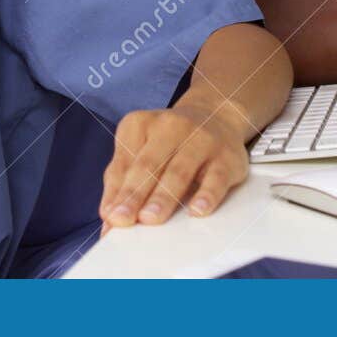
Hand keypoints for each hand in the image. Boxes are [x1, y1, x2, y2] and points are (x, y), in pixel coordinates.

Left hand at [100, 100, 253, 233]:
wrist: (216, 116)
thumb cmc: (169, 143)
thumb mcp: (140, 150)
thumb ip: (121, 181)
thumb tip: (109, 219)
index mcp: (139, 124)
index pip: (124, 162)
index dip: (116, 192)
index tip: (111, 218)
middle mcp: (170, 127)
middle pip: (148, 165)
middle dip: (134, 193)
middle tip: (123, 219)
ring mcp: (200, 139)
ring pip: (179, 171)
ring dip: (163, 197)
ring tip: (150, 218)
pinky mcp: (227, 157)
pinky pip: (217, 178)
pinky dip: (207, 195)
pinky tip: (197, 211)